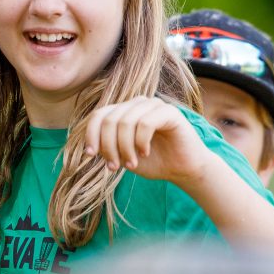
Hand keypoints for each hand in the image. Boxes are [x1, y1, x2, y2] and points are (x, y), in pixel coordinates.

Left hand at [81, 96, 211, 184]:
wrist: (182, 169)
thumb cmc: (153, 162)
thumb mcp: (122, 156)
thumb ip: (106, 147)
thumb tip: (90, 146)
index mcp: (124, 111)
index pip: (98, 115)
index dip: (91, 134)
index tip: (91, 155)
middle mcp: (137, 104)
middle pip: (109, 119)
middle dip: (108, 147)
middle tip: (114, 166)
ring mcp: (153, 105)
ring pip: (125, 122)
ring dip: (124, 148)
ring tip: (132, 164)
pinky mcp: (169, 112)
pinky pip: (144, 123)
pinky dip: (141, 142)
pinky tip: (145, 153)